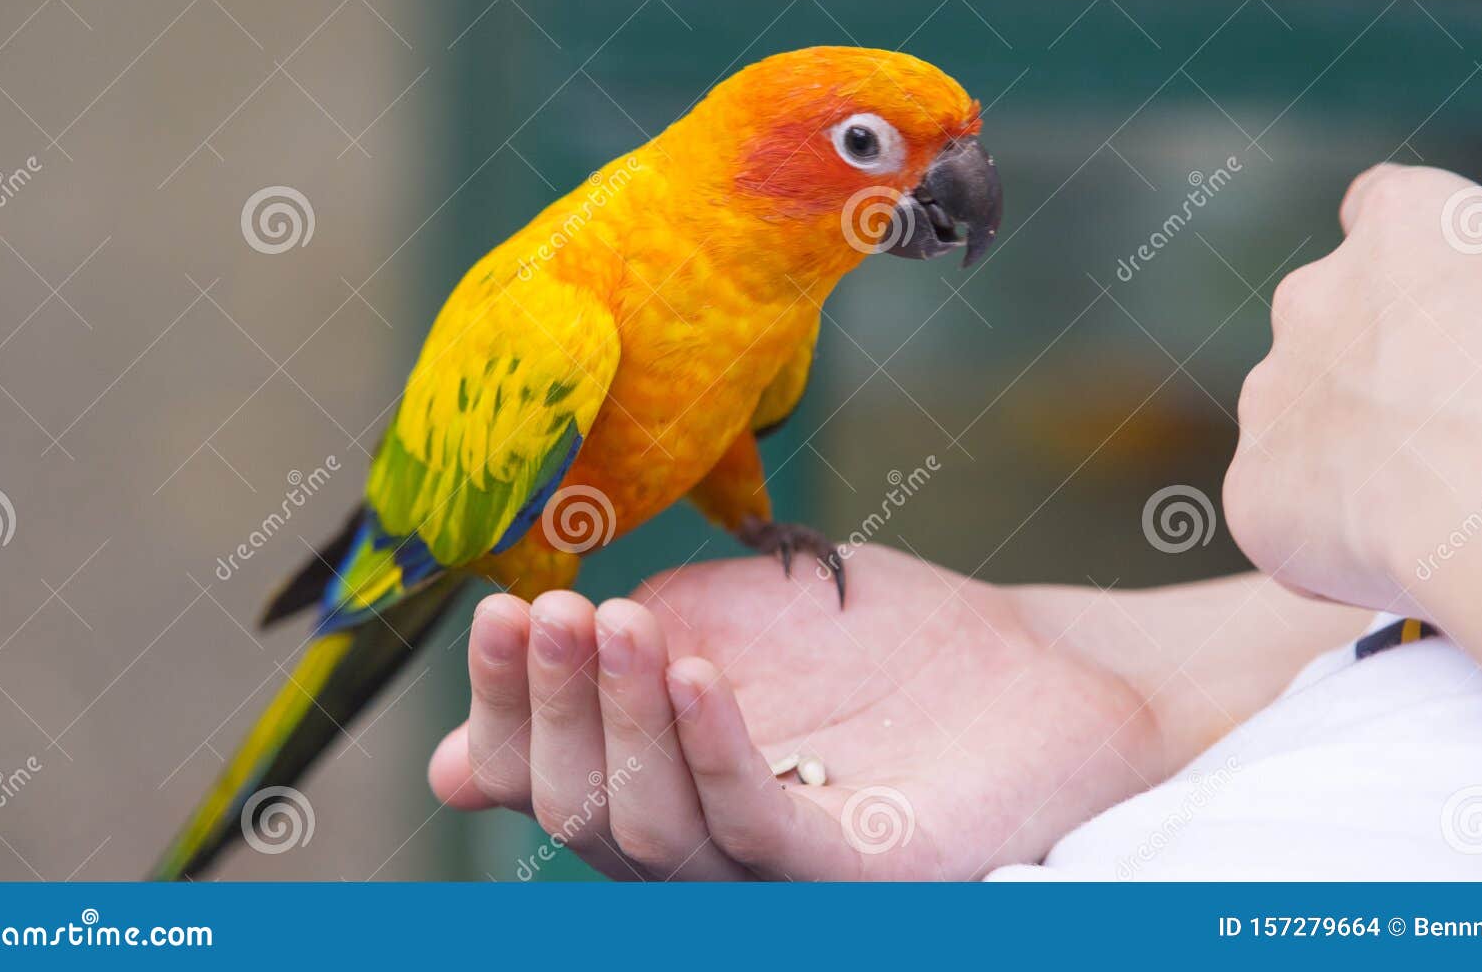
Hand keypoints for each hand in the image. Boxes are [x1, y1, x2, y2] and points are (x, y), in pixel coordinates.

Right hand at [427, 546, 1158, 879]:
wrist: (1029, 661)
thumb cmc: (870, 641)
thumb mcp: (716, 625)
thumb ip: (610, 666)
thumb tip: (452, 760)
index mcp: (656, 785)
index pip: (537, 784)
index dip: (502, 708)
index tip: (501, 610)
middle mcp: (704, 845)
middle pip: (581, 814)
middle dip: (552, 706)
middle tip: (554, 609)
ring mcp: (779, 869)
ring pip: (652, 834)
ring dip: (617, 721)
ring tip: (617, 620)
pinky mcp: (861, 871)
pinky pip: (762, 833)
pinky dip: (713, 753)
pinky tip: (697, 671)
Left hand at [1225, 162, 1481, 617]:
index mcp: (1408, 226)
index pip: (1380, 207)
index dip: (1410, 256)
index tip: (1433, 293)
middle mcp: (1315, 295)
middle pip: (1331, 320)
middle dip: (1375, 365)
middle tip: (1451, 427)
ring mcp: (1272, 394)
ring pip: (1300, 416)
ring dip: (1347, 449)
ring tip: (1433, 502)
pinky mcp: (1251, 487)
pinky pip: (1285, 507)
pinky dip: (1329, 533)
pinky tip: (1397, 558)